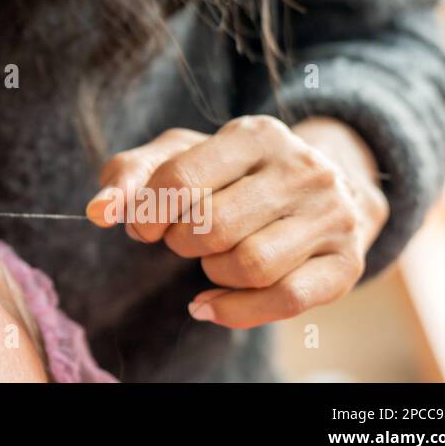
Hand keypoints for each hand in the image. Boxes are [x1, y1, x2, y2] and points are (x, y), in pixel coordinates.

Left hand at [86, 115, 388, 328]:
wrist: (323, 190)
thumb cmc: (232, 174)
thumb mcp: (181, 157)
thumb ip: (130, 175)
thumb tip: (98, 210)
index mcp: (256, 134)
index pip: (179, 179)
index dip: (148, 213)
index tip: (145, 224)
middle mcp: (302, 169)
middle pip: (212, 226)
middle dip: (181, 243)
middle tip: (182, 241)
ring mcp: (332, 216)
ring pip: (249, 265)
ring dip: (212, 273)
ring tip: (212, 260)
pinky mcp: (346, 263)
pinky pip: (285, 300)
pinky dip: (235, 311)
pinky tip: (209, 304)